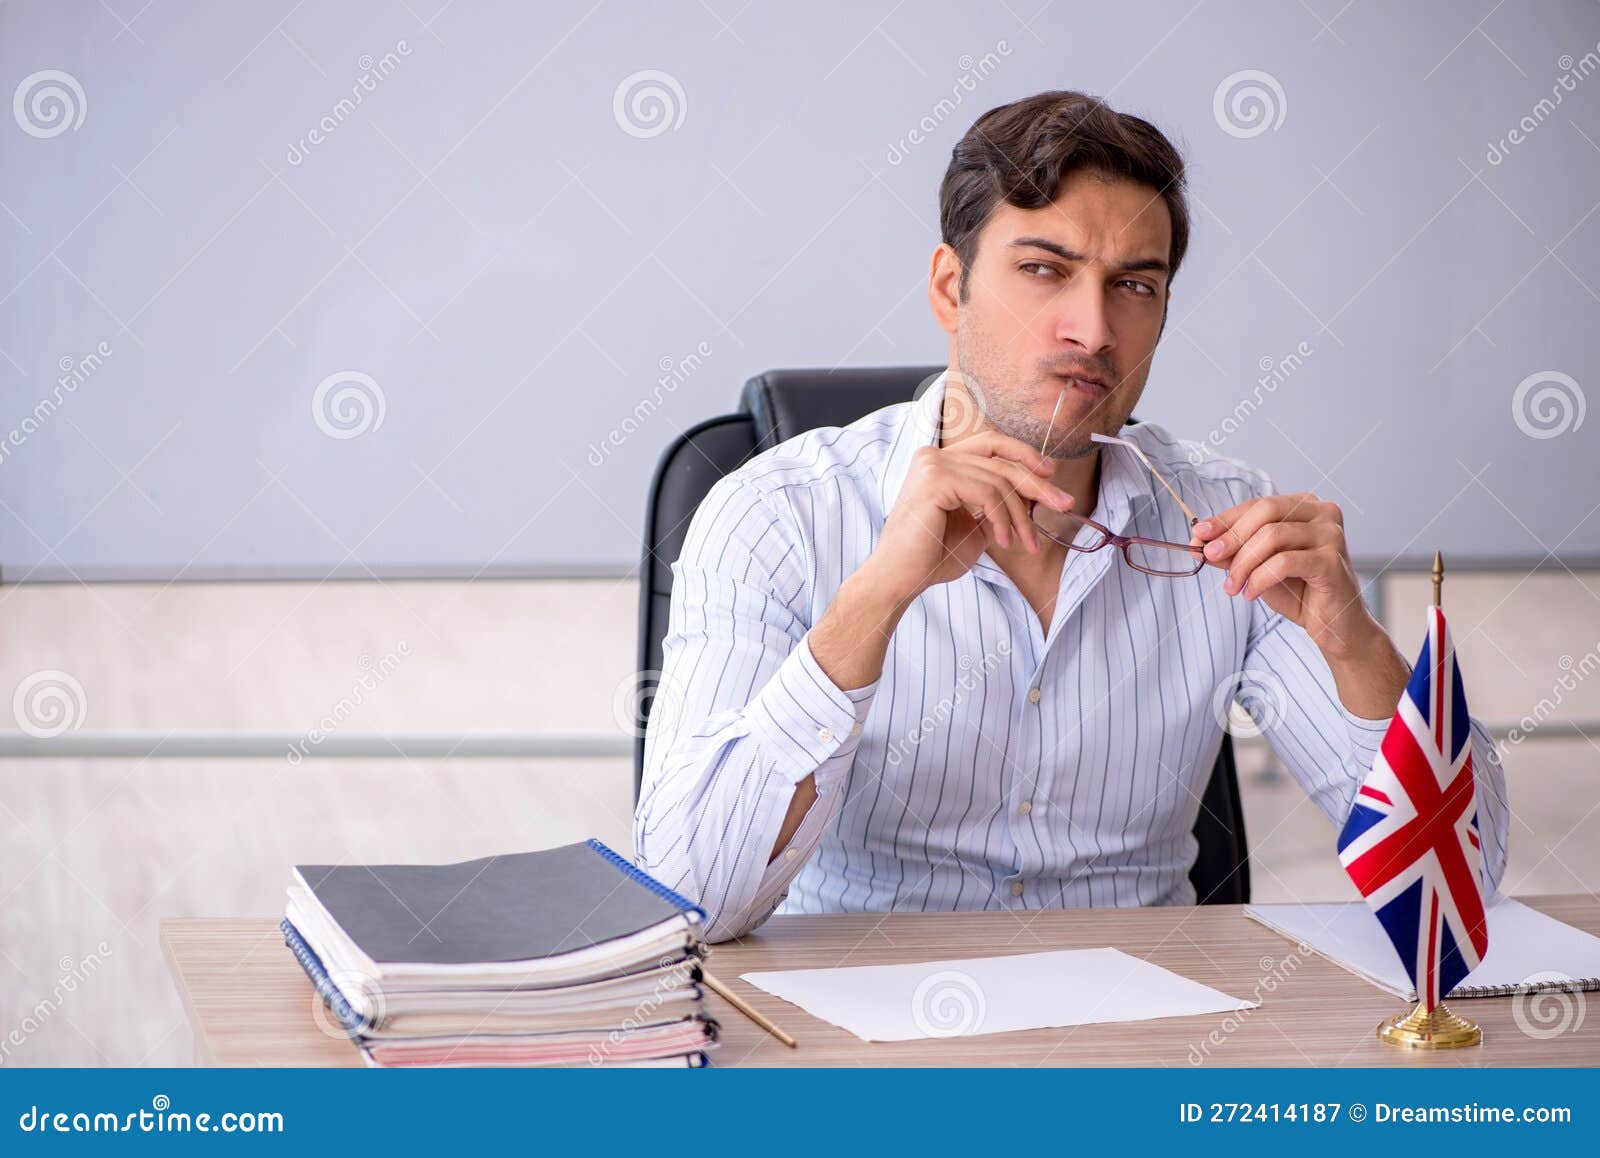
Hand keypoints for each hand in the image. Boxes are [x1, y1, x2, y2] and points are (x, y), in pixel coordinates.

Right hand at [863, 431, 1074, 603]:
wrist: (900, 580)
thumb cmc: (932, 556)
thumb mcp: (977, 525)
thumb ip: (1000, 505)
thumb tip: (1038, 493)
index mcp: (941, 461)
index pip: (992, 443)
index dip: (1025, 455)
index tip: (1051, 475)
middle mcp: (934, 456)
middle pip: (1001, 460)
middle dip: (1037, 484)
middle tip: (1063, 503)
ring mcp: (932, 465)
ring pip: (999, 481)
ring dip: (1020, 515)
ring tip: (1026, 544)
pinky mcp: (934, 481)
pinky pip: (987, 493)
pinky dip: (1002, 518)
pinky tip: (1003, 541)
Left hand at [1192, 491, 1381, 659]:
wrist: (1335, 627)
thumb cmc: (1300, 593)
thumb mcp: (1257, 568)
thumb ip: (1233, 552)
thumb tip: (1199, 541)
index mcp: (1305, 506)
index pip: (1258, 505)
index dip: (1225, 519)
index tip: (1198, 535)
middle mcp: (1322, 514)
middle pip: (1266, 511)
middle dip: (1231, 535)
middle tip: (1208, 557)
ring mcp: (1331, 535)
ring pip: (1273, 535)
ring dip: (1243, 563)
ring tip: (1232, 587)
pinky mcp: (1332, 561)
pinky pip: (1284, 562)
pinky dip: (1260, 578)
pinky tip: (1250, 593)